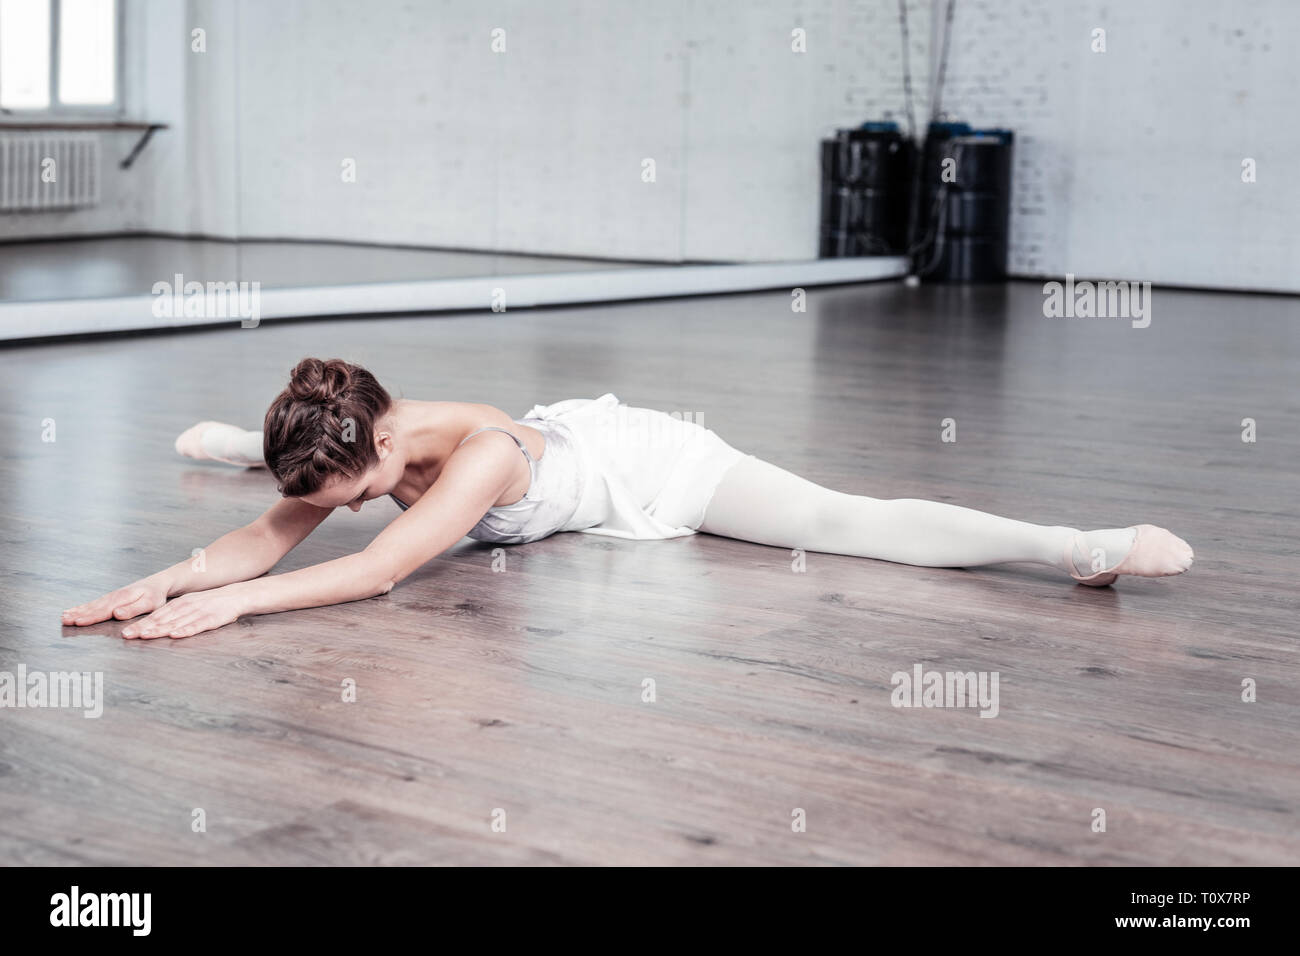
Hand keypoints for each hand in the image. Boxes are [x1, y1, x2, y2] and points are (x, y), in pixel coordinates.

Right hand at [63, 577, 169, 626]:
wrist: (158, 583)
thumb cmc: (155, 595)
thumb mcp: (149, 603)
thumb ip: (133, 609)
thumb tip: (117, 614)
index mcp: (122, 599)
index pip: (104, 610)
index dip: (90, 617)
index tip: (77, 622)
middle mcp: (114, 597)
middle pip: (94, 607)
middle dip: (78, 614)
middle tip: (64, 621)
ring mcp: (111, 597)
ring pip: (91, 605)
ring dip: (77, 611)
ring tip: (63, 617)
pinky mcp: (110, 598)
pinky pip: (93, 603)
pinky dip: (82, 607)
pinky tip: (72, 611)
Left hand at [121, 586, 246, 639]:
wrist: (237, 595)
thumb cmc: (212, 604)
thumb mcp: (191, 604)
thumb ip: (175, 614)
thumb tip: (155, 625)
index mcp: (180, 604)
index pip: (157, 615)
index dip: (141, 623)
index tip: (126, 632)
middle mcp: (186, 607)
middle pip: (162, 619)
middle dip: (144, 628)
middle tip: (127, 635)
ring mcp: (199, 612)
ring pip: (176, 622)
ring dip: (160, 629)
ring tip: (146, 635)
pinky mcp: (212, 619)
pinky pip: (197, 625)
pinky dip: (186, 630)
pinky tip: (176, 635)